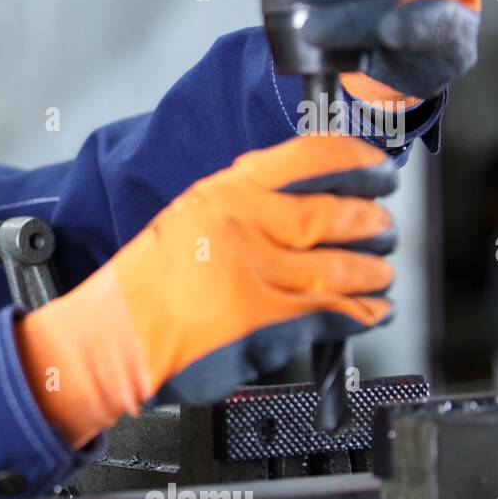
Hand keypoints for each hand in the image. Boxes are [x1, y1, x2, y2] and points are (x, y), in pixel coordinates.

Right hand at [14, 134, 398, 447]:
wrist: (114, 340)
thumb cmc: (142, 289)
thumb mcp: (185, 223)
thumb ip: (239, 209)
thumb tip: (296, 204)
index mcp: (223, 195)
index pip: (307, 159)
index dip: (355, 162)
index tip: (377, 168)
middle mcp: (243, 227)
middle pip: (335, 214)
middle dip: (372, 222)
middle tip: (383, 227)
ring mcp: (258, 275)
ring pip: (343, 267)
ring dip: (372, 272)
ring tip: (379, 273)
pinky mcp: (270, 324)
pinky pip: (337, 313)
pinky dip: (362, 313)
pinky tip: (368, 311)